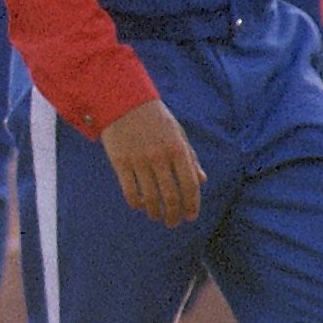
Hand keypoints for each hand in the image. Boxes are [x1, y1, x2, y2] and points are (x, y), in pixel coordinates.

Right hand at [99, 97, 205, 225]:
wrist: (122, 99)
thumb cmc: (154, 117)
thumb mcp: (177, 133)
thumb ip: (190, 157)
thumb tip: (202, 181)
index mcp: (177, 148)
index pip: (190, 185)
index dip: (192, 204)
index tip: (191, 216)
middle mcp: (159, 156)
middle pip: (170, 196)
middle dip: (173, 215)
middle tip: (172, 223)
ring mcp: (139, 160)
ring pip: (150, 197)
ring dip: (155, 212)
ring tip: (156, 216)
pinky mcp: (120, 161)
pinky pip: (129, 191)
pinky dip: (136, 203)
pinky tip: (140, 205)